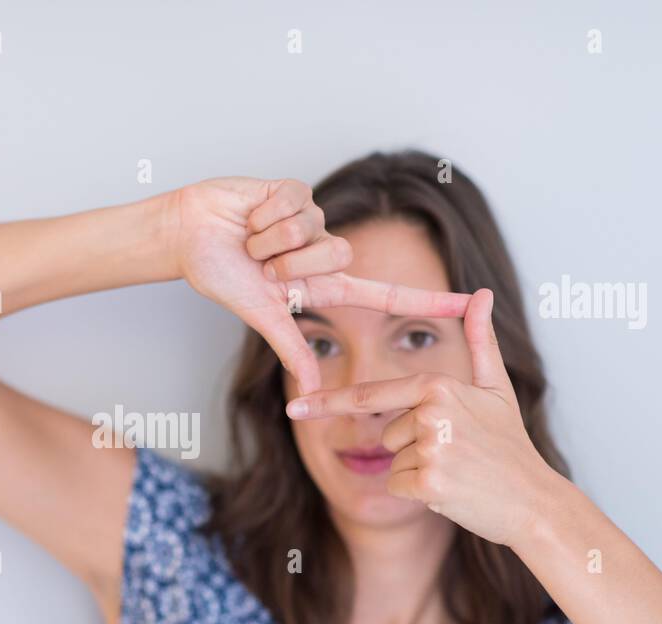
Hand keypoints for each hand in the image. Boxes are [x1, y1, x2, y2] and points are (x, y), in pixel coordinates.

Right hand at [166, 177, 470, 393]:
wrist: (187, 234)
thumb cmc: (219, 274)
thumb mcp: (260, 314)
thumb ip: (290, 348)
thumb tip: (311, 393)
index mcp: (323, 285)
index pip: (387, 295)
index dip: (430, 301)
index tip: (474, 304)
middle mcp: (323, 252)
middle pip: (339, 257)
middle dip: (290, 263)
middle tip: (260, 264)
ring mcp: (313, 220)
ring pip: (313, 230)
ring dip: (272, 241)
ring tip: (250, 241)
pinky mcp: (296, 190)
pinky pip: (294, 205)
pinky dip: (263, 218)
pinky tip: (249, 217)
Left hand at [284, 289, 562, 546]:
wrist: (533, 501)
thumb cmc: (510, 445)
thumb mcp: (497, 388)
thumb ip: (480, 341)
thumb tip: (481, 293)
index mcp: (438, 385)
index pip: (370, 395)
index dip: (327, 402)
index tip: (294, 405)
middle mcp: (431, 411)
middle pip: (387, 435)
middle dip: (413, 449)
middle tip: (458, 455)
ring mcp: (429, 446)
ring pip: (392, 461)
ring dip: (417, 472)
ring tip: (458, 470)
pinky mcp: (428, 481)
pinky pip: (397, 486)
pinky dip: (419, 494)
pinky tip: (452, 490)